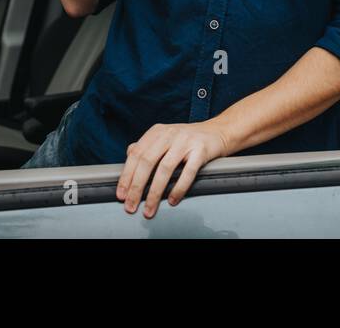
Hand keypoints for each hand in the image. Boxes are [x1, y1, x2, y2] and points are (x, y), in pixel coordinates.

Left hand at [116, 121, 231, 218]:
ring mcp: (186, 141)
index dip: (126, 176)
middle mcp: (170, 134)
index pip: (136, 154)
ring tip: (150, 209)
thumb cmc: (188, 139)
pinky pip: (188, 172)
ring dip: (155, 192)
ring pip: (165, 168)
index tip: (121, 195)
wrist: (218, 131)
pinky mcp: (201, 150)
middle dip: (136, 187)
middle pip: (147, 162)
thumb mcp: (166, 137)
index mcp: (157, 131)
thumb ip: (148, 145)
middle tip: (131, 206)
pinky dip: (178, 188)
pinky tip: (172, 200)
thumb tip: (129, 154)